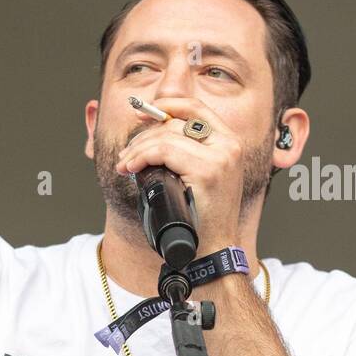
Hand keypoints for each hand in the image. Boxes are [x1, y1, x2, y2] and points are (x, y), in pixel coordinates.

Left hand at [113, 96, 244, 251]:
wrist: (213, 249)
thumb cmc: (200, 219)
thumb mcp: (196, 178)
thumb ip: (184, 153)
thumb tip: (151, 134)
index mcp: (229, 143)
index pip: (195, 107)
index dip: (166, 105)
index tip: (142, 114)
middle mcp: (230, 145)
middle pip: (176, 121)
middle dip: (143, 135)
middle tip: (126, 154)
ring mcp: (221, 156)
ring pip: (166, 136)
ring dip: (137, 149)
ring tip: (125, 165)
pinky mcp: (208, 170)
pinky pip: (165, 151)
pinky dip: (142, 157)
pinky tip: (132, 168)